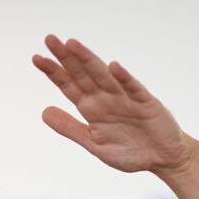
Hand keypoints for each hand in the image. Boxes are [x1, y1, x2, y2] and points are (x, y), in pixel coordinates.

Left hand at [32, 34, 192, 176]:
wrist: (162, 160)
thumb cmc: (129, 151)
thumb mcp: (94, 143)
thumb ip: (71, 128)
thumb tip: (43, 112)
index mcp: (92, 108)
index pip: (69, 86)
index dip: (53, 72)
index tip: (36, 58)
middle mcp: (106, 99)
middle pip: (82, 75)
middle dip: (66, 58)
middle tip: (49, 39)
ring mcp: (126, 99)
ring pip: (103, 76)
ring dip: (88, 60)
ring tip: (72, 44)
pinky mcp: (146, 104)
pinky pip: (134, 89)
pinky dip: (124, 79)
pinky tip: (113, 67)